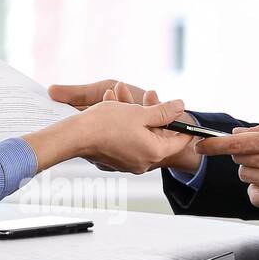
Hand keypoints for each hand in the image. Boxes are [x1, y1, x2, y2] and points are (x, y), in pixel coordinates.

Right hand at [24, 96, 192, 173]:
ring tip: (120, 95)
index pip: (179, 141)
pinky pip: (126, 141)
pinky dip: (123, 125)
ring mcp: (128, 164)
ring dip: (134, 116)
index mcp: (154, 152)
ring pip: (139, 136)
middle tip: (147, 96)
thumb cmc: (106, 125)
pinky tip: (112, 107)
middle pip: (157, 137)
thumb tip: (180, 107)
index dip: (183, 126)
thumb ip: (163, 111)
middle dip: (152, 114)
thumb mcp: (139, 113)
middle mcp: (143, 163)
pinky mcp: (115, 161)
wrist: (75, 137)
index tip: (182, 114)